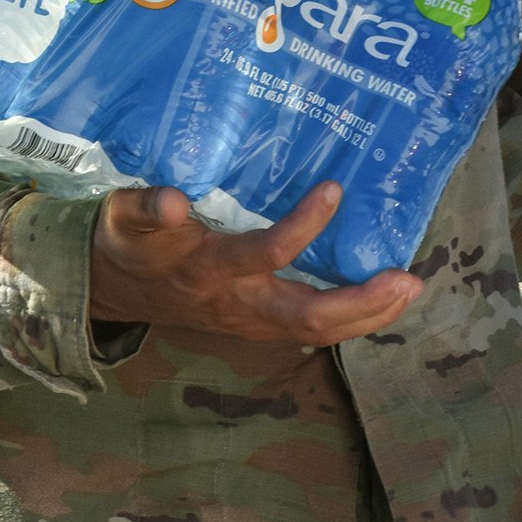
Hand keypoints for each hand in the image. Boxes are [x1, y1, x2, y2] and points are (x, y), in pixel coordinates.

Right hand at [88, 181, 421, 344]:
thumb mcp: (124, 217)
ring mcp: (251, 320)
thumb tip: (172, 201)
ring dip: (368, 315)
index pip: (265, 254)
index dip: (302, 227)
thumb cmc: (128, 243)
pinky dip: (354, 318)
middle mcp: (237, 302)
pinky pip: (314, 329)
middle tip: (407, 278)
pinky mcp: (260, 324)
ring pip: (318, 331)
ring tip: (409, 288)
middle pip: (308, 317)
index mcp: (209, 269)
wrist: (113, 290)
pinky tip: (384, 298)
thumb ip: (146, 206)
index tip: (334, 190)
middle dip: (362, 303)